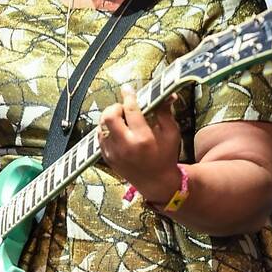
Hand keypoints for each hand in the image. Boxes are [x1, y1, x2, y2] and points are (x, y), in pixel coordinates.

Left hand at [96, 83, 182, 202]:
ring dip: (110, 119)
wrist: (156, 183)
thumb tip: (167, 94)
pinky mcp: (108, 158)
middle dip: (116, 108)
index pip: (130, 110)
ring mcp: (114, 153)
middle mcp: (125, 146)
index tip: (127, 89)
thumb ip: (165, 112)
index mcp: (143, 139)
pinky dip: (106, 130)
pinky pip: (100, 137)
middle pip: (109, 117)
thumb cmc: (166, 156)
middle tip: (124, 109)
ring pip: (101, 126)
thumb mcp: (171, 133)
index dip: (128, 96)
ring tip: (121, 120)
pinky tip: (117, 131)